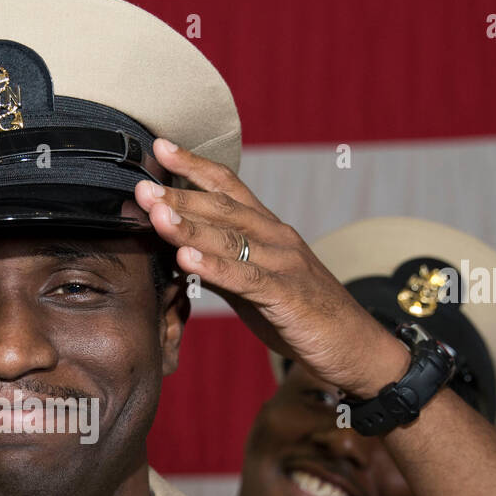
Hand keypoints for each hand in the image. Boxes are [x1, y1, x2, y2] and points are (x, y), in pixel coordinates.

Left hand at [133, 139, 408, 398]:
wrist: (355, 347)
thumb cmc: (302, 315)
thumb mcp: (254, 286)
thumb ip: (222, 265)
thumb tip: (182, 252)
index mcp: (268, 230)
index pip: (228, 188)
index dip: (194, 166)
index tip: (159, 148)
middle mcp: (276, 237)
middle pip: (223, 208)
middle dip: (179, 195)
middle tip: (140, 186)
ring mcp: (284, 263)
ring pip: (231, 238)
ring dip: (190, 225)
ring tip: (155, 214)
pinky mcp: (288, 295)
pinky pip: (247, 278)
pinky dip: (215, 267)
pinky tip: (186, 260)